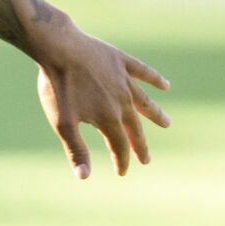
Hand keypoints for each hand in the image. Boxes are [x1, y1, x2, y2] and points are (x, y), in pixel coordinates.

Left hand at [31, 27, 170, 178]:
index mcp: (107, 118)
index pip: (119, 145)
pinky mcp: (120, 61)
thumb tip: (84, 177)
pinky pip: (142, 71)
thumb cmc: (57, 87)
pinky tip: (164, 85)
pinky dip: (154, 78)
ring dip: (154, 113)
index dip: (121, 161)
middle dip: (139, 145)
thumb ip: (76, 149)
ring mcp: (123, 80)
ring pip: (144, 101)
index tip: (122, 172)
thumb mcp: (62, 122)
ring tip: (166, 123)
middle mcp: (122, 101)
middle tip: (146, 159)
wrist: (57, 48)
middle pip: (134, 127)